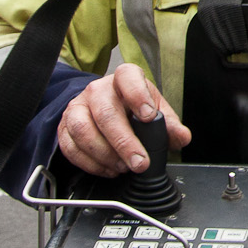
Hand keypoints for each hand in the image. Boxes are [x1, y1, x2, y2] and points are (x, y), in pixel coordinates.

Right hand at [57, 63, 190, 176]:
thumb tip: (182, 137)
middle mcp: (97, 90)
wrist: (104, 106)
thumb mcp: (155, 108)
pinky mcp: (65, 127)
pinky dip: (91, 164)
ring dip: (105, 155)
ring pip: (84, 131)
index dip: (137, 96)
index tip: (148, 116)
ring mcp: (78, 107)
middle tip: (139, 162)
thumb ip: (170, 123)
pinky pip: (71, 148)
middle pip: (106, 113)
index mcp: (124, 78)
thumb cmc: (132, 105)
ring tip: (123, 167)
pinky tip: (108, 169)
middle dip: (124, 142)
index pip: (127, 78)